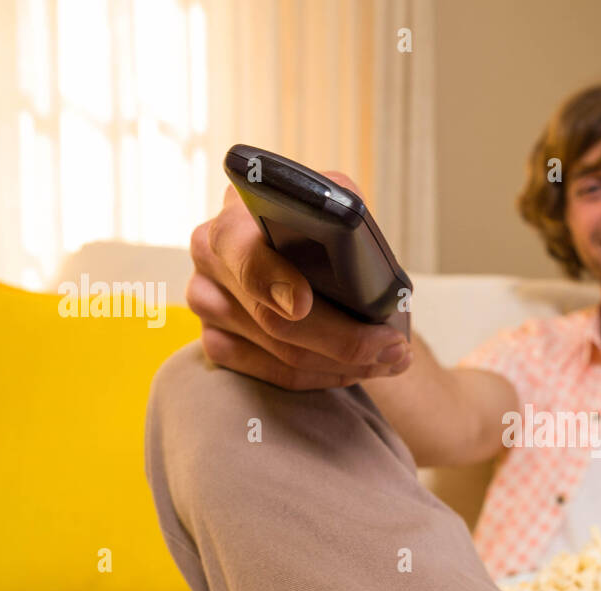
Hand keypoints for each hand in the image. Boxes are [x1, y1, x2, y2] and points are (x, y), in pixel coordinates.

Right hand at [186, 171, 411, 389]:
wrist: (301, 252)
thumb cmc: (319, 228)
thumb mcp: (333, 203)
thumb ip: (342, 213)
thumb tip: (359, 252)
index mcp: (236, 218)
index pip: (243, 251)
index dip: (272, 280)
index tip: (302, 304)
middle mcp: (210, 260)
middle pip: (275, 319)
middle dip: (344, 339)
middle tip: (393, 345)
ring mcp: (207, 305)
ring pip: (283, 354)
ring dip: (346, 362)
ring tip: (391, 357)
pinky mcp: (216, 343)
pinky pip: (276, 375)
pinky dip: (325, 376)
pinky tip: (360, 368)